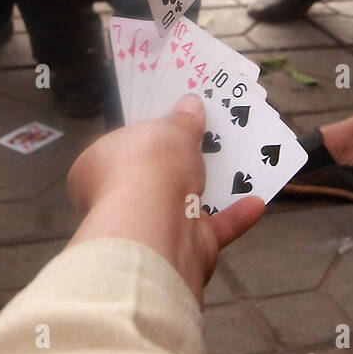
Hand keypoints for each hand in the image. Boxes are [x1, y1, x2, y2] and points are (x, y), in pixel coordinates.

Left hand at [67, 96, 264, 301]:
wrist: (157, 222)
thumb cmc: (148, 166)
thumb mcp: (171, 128)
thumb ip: (182, 119)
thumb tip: (190, 104)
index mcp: (97, 167)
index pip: (118, 149)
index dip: (142, 137)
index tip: (167, 126)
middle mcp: (118, 199)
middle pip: (154, 178)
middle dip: (180, 166)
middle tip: (208, 143)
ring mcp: (148, 227)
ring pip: (184, 205)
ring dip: (210, 190)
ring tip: (238, 166)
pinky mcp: (179, 249)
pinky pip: (210, 230)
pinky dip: (233, 218)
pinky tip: (255, 203)